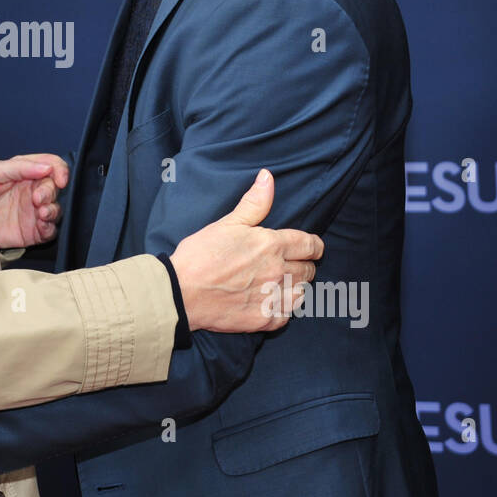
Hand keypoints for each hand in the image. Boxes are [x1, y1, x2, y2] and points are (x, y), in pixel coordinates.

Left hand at [0, 153, 69, 248]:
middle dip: (50, 192)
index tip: (59, 179)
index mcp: (26, 172)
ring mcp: (32, 212)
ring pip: (55, 210)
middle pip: (54, 189)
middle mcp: (32, 191)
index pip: (52, 166)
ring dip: (53, 210)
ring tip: (41, 212)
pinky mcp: (31, 232)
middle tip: (36, 197)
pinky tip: (42, 224)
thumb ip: (21, 167)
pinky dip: (50, 228)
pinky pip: (50, 231)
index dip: (60, 171)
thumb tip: (46, 167)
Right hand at [170, 170, 323, 333]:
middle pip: (308, 270)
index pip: (310, 245)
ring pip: (301, 293)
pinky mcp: (264, 320)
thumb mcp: (227, 223)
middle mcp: (278, 271)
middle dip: (303, 265)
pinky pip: (287, 316)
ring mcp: (272, 298)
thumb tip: (268, 177)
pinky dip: (283, 310)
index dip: (314, 246)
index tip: (311, 248)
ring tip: (281, 284)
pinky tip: (272, 303)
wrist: (181, 292)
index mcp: (271, 245)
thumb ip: (254, 202)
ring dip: (295, 287)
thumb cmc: (201, 254)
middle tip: (290, 264)